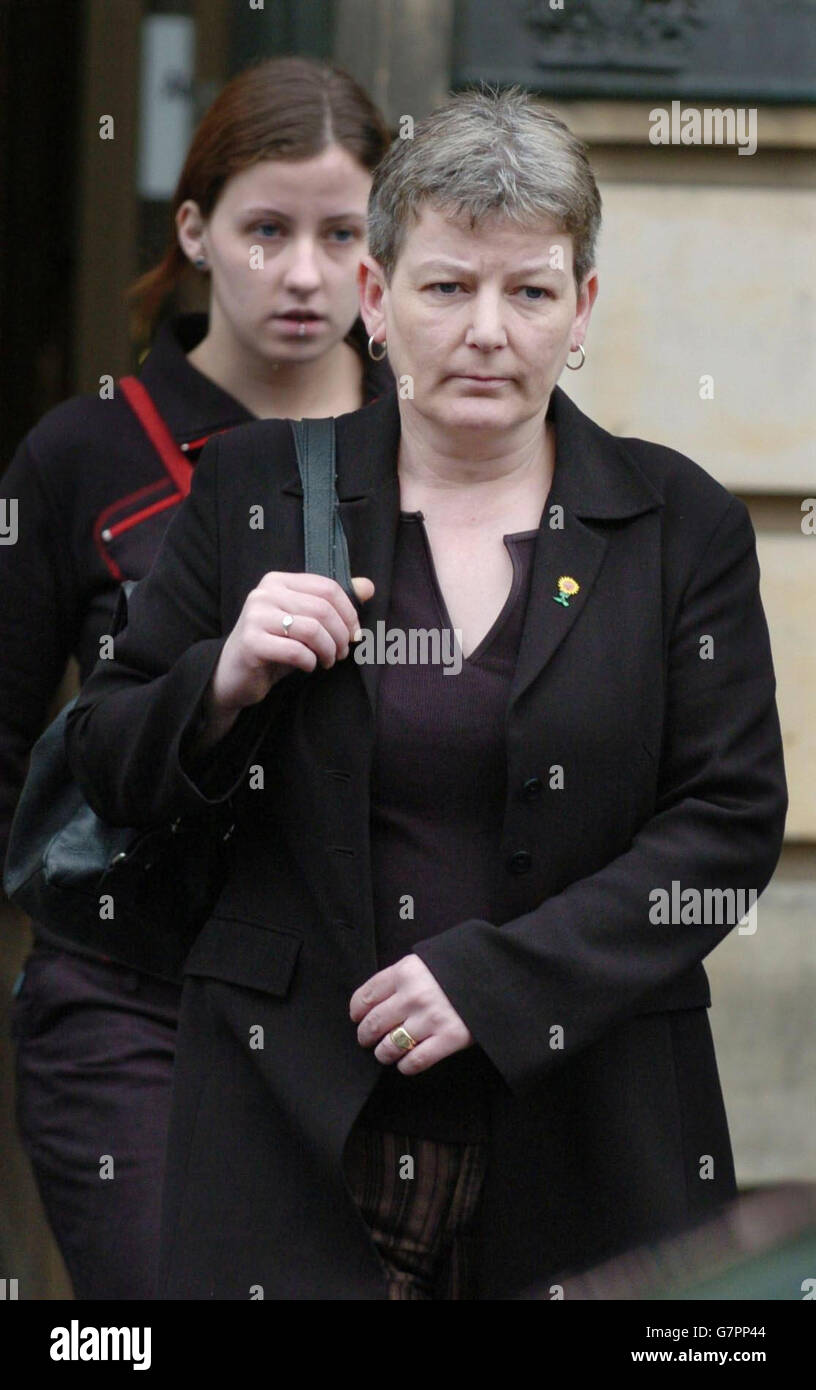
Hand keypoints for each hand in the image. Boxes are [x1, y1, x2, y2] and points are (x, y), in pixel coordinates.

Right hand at [211, 572, 374, 712]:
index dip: (349, 613)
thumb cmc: (274, 646)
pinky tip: (308, 667)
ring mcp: (255, 616)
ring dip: (328, 650)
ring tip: (328, 661)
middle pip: (322, 609)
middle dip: (341, 635)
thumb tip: (368, 587)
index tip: (354, 634)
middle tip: (342, 653)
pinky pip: (296, 651)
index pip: (327, 587)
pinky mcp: (251, 642)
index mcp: (278, 580)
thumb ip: (333, 603)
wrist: (235, 675)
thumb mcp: (304, 621)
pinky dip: (310, 662)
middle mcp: (264, 593)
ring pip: (312, 629)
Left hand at [349, 953, 473, 1074]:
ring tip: (385, 1053)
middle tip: (367, 1040)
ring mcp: (431, 1018)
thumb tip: (377, 1000)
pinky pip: (415, 1061)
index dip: (357, 1011)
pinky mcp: (450, 1038)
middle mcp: (414, 995)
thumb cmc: (459, 968)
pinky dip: (406, 1066)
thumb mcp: (427, 961)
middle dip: (365, 1036)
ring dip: (383, 1053)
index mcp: (406, 971)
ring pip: (390, 1047)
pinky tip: (405, 1063)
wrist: (497, 974)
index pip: (366, 996)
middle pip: (373, 1024)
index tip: (357, 1018)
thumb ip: (403, 977)